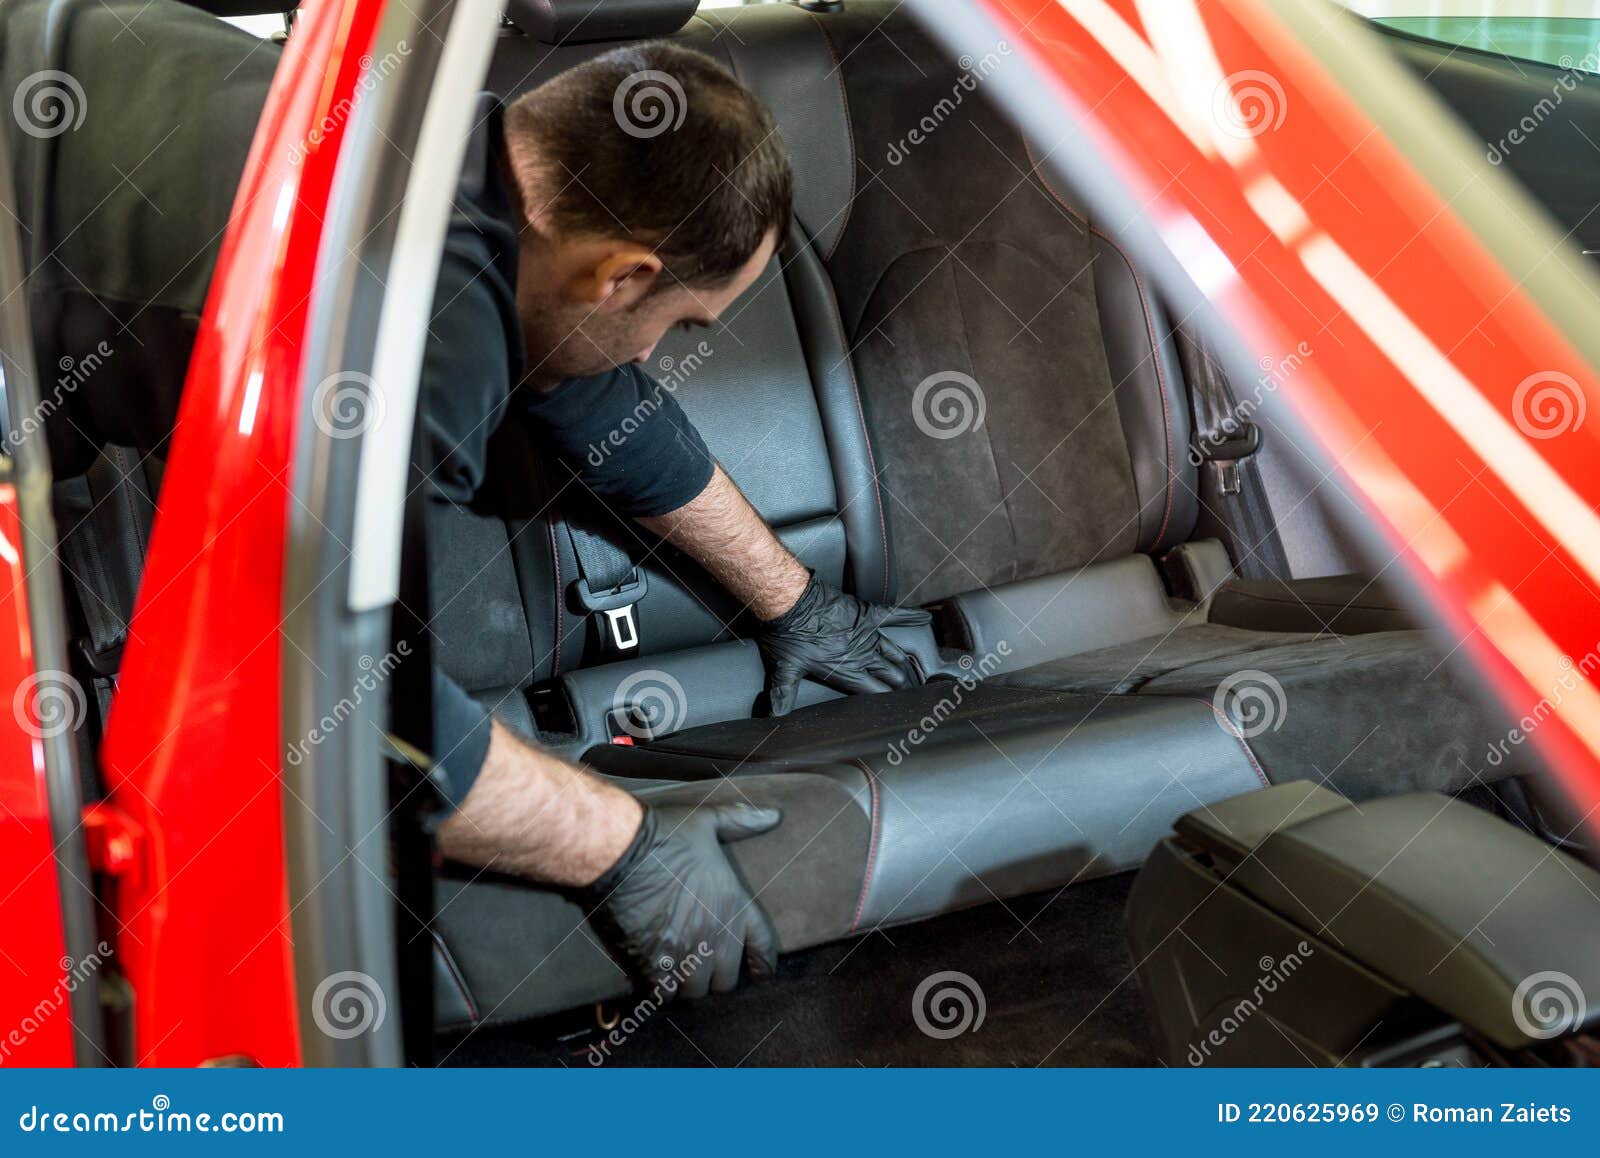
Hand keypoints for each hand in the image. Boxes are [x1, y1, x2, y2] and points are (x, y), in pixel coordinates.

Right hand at [583, 801, 780, 998]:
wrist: (618, 852)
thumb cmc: (662, 835)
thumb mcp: (707, 821)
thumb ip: (741, 821)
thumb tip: (774, 816)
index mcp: (734, 904)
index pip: (763, 949)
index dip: (762, 965)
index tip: (759, 972)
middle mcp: (715, 935)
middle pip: (726, 980)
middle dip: (716, 976)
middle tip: (700, 966)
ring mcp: (684, 954)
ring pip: (695, 993)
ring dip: (686, 986)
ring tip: (675, 974)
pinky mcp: (652, 966)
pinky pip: (664, 996)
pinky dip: (659, 991)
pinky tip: (650, 977)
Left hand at [758, 574, 930, 714]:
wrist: (791, 601)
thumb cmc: (787, 635)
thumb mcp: (784, 668)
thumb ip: (782, 693)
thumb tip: (773, 717)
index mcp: (845, 671)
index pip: (874, 691)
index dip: (886, 700)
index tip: (897, 707)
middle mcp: (861, 655)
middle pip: (890, 674)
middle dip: (900, 684)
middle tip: (909, 691)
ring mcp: (866, 633)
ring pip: (894, 652)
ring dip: (903, 662)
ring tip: (913, 671)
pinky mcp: (866, 613)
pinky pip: (894, 615)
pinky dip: (909, 617)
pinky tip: (924, 620)